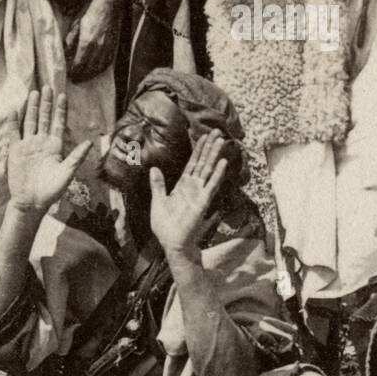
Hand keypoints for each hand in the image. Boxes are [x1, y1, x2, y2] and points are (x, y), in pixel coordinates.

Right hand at [6, 88, 91, 215]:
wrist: (32, 202)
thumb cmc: (52, 190)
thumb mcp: (67, 173)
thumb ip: (76, 157)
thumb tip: (90, 143)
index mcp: (55, 146)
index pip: (58, 123)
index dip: (60, 110)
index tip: (63, 95)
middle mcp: (42, 143)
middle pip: (44, 118)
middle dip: (46, 103)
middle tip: (48, 86)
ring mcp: (28, 145)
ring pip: (30, 122)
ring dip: (32, 108)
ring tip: (34, 93)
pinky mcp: (15, 151)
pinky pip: (14, 133)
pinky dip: (14, 122)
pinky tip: (15, 110)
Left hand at [64, 0, 119, 81]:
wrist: (110, 4)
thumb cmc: (91, 11)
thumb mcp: (76, 24)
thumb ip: (71, 40)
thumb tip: (67, 53)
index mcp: (86, 42)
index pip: (79, 64)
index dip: (74, 72)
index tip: (69, 75)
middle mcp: (98, 48)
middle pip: (89, 69)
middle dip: (81, 76)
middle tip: (75, 79)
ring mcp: (107, 48)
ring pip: (99, 67)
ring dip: (91, 74)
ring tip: (84, 77)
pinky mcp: (113, 46)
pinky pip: (107, 62)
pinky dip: (101, 68)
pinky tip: (96, 70)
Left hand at [148, 129, 227, 257]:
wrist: (172, 243)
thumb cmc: (165, 226)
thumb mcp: (158, 201)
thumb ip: (158, 185)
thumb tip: (153, 168)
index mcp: (182, 186)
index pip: (192, 163)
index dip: (198, 150)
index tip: (203, 136)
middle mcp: (193, 187)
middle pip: (202, 163)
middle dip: (209, 147)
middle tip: (217, 132)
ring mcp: (199, 193)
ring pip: (208, 170)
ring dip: (214, 155)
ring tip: (221, 141)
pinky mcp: (203, 202)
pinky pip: (211, 185)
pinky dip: (217, 174)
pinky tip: (222, 162)